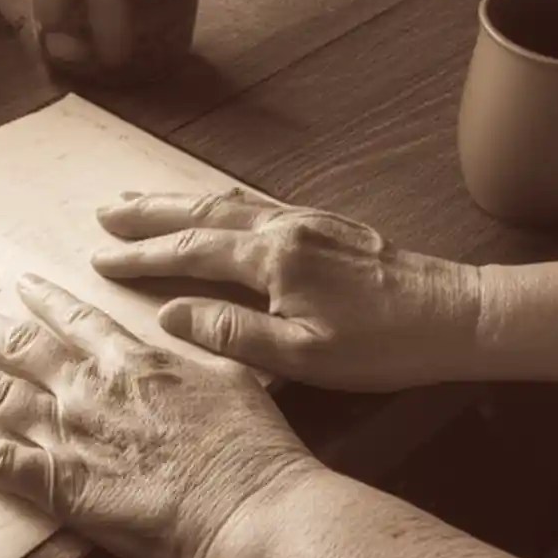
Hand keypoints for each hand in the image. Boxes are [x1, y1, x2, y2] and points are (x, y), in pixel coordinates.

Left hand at [0, 274, 317, 557]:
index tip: (17, 284)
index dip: (40, 299)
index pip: (74, 319)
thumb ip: (198, 348)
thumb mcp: (232, 376)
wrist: (246, 503)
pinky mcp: (60, 484)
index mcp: (131, 361)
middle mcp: (90, 389)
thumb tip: (184, 322)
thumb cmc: (251, 446)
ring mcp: (70, 434)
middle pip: (17, 347)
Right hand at [90, 190, 482, 390]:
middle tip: (104, 213)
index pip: (187, 252)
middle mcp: (282, 227)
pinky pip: (253, 204)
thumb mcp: (302, 356)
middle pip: (199, 214)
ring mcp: (304, 220)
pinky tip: (210, 206)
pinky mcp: (322, 223)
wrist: (456, 315)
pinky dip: (216, 202)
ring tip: (140, 201)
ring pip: (225, 202)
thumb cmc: (382, 345)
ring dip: (177, 201)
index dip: (140, 256)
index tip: (101, 258)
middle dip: (147, 214)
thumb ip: (231, 333)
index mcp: (272, 259)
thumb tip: (169, 314)